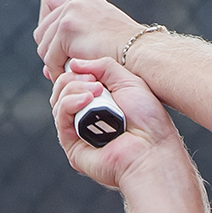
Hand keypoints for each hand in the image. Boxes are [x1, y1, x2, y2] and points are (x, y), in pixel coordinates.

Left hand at [35, 0, 140, 82]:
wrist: (139, 52)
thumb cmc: (128, 49)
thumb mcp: (101, 33)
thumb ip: (77, 38)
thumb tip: (50, 59)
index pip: (49, 3)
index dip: (47, 24)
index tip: (53, 40)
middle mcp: (75, 1)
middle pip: (42, 27)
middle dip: (48, 48)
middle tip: (60, 63)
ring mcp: (69, 13)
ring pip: (43, 44)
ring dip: (53, 61)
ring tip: (67, 72)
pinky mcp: (66, 30)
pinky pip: (50, 57)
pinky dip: (57, 70)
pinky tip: (70, 76)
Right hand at [51, 56, 181, 188]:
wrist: (153, 149)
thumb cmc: (149, 120)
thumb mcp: (129, 82)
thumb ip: (104, 67)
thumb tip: (74, 63)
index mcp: (100, 103)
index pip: (75, 81)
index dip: (76, 72)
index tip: (91, 71)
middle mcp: (87, 117)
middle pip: (62, 89)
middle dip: (75, 79)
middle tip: (96, 83)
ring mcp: (78, 131)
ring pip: (59, 101)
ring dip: (74, 88)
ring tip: (98, 91)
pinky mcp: (72, 145)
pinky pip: (60, 117)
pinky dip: (69, 103)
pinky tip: (87, 100)